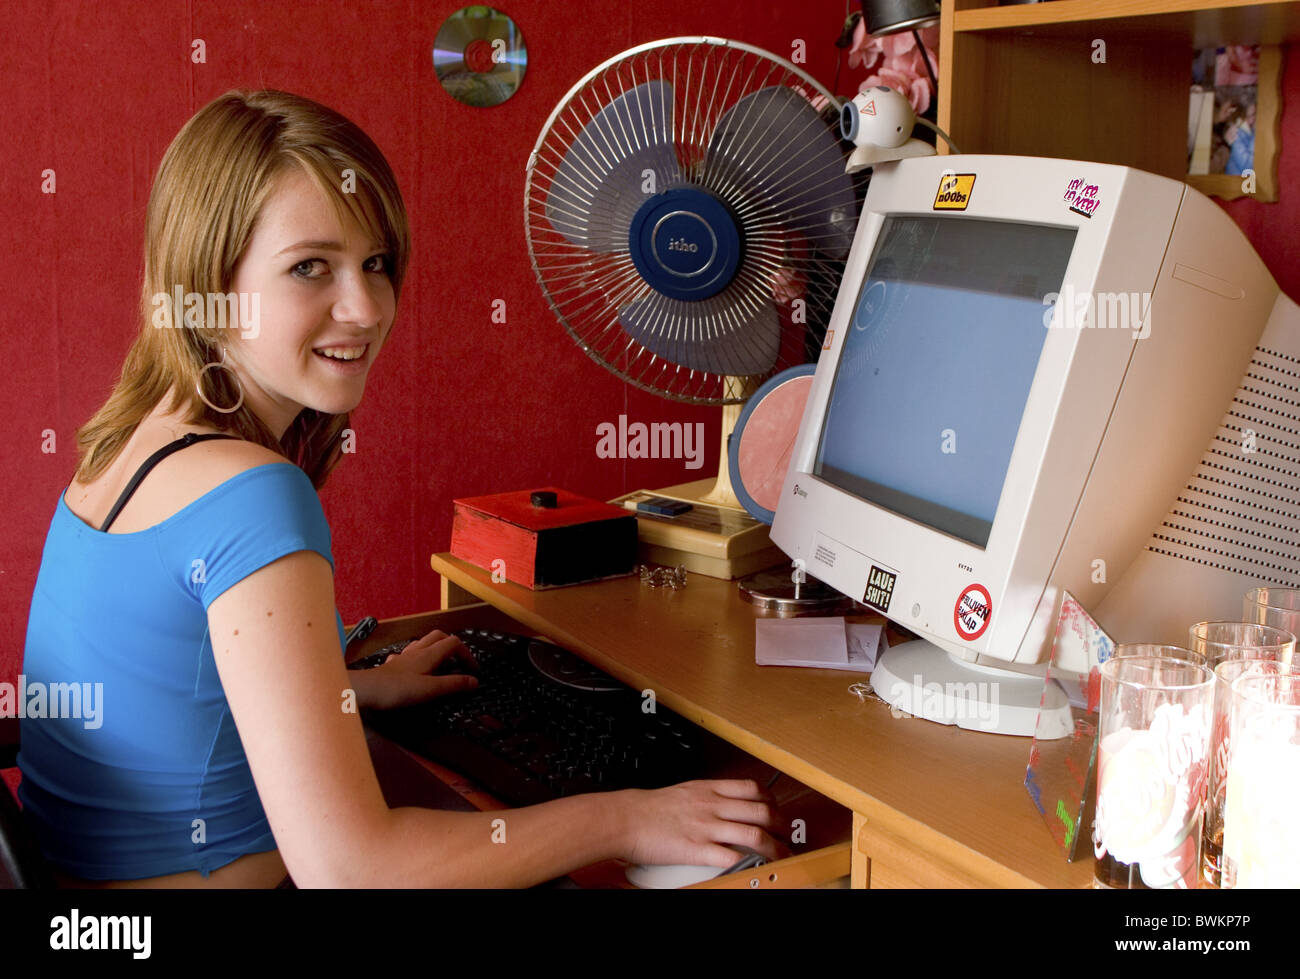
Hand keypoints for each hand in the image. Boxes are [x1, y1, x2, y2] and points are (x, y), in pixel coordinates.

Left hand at [351, 630, 478, 710]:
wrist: (366, 690)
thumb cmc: (395, 689)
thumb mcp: (431, 689)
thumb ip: (453, 684)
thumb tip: (473, 681)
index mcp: (429, 655)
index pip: (454, 643)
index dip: (467, 654)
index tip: (472, 669)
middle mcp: (417, 652)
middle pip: (439, 636)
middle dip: (453, 645)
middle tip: (459, 659)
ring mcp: (404, 657)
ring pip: (423, 642)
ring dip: (435, 647)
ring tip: (441, 660)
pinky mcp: (393, 666)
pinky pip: (407, 654)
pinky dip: (417, 658)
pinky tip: (415, 667)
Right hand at [617, 779, 788, 868]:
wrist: (626, 818)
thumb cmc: (650, 807)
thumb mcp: (684, 791)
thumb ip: (706, 796)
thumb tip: (723, 804)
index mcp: (709, 789)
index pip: (752, 788)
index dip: (772, 800)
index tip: (777, 810)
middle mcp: (713, 805)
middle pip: (760, 811)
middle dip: (781, 825)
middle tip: (787, 834)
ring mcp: (707, 827)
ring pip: (754, 834)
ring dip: (774, 847)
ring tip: (781, 855)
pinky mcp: (698, 848)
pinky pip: (731, 856)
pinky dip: (748, 863)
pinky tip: (755, 868)